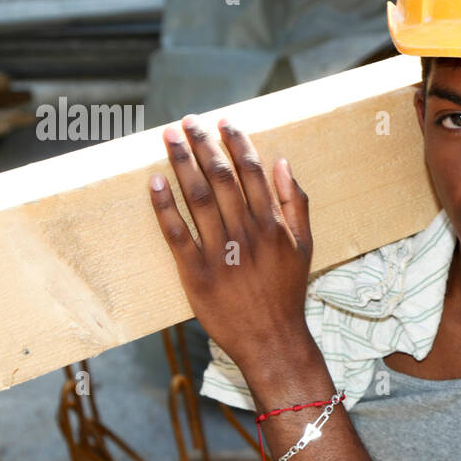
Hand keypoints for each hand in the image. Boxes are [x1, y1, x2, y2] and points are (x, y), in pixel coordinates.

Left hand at [149, 115, 314, 373]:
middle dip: (203, 144)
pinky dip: (164, 207)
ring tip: (169, 138)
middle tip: (187, 121)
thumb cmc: (287, 291)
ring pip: (198, 198)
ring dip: (181, 163)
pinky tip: (155, 182)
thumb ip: (295, 203)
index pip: (252, 172)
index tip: (222, 121)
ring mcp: (220, 254)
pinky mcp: (196, 274)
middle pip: (221, 178)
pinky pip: (176, 234)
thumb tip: (283, 163)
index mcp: (273, 225)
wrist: (272, 338)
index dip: (236, 142)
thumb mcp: (304, 246)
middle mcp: (247, 234)